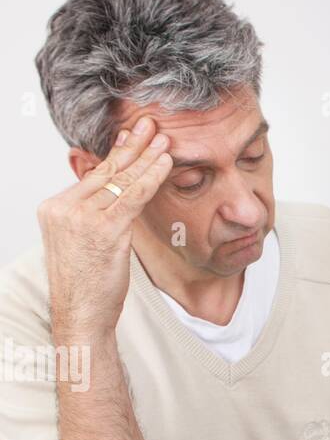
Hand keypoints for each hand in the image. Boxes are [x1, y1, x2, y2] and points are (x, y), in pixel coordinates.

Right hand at [38, 116, 172, 337]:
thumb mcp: (82, 244)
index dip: (114, 154)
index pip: (91, 175)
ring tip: (163, 139)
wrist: (81, 315)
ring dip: (145, 157)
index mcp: (54, 208)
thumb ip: (93, 217)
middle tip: (149, 123)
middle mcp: (64, 208)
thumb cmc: (86, 286)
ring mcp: (82, 217)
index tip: (130, 135)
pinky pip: (133, 196)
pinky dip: (151, 177)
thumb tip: (114, 197)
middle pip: (105, 171)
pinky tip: (165, 163)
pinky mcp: (104, 230)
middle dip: (131, 145)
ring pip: (121, 180)